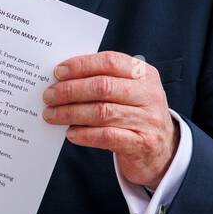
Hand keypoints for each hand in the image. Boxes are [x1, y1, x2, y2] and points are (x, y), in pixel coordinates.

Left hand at [42, 50, 179, 188]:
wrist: (164, 151)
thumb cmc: (137, 115)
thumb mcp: (131, 92)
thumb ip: (106, 81)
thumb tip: (64, 78)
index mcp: (145, 74)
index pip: (110, 62)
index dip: (82, 65)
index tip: (58, 72)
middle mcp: (149, 94)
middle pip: (103, 86)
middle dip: (70, 90)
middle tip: (49, 96)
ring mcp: (148, 120)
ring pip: (102, 112)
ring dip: (71, 112)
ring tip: (52, 115)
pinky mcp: (142, 143)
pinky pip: (107, 136)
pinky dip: (85, 134)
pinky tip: (70, 133)